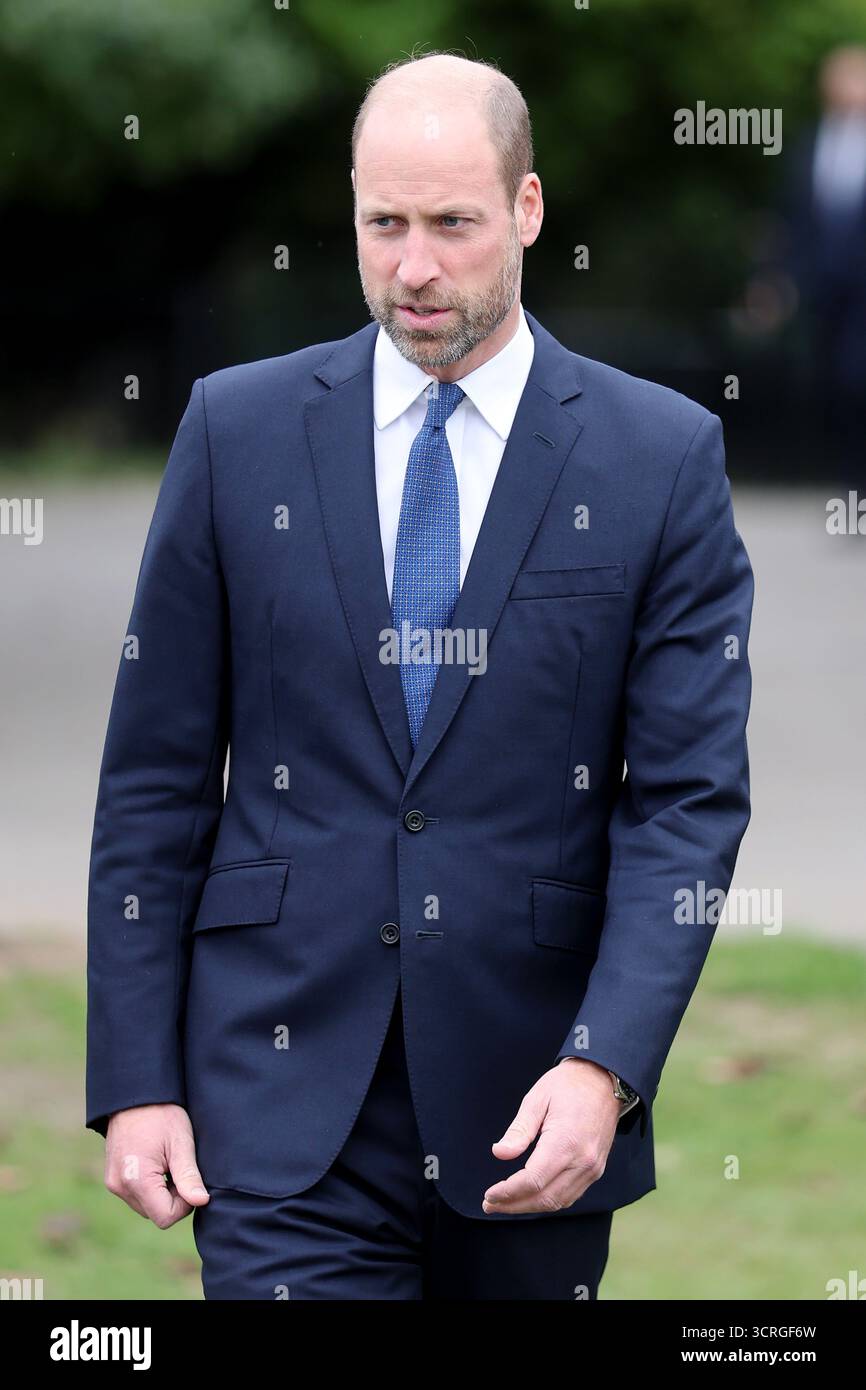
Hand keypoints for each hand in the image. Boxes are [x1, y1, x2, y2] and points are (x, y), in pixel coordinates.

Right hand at [103, 1103, 209, 1227]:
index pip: (165, 1217)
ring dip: (161, 1193)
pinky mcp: (112, 1178)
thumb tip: (201, 1201)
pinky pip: (136, 1195)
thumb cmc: (161, 1115)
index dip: (184, 1204)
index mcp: (137, 1180)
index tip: (189, 1179)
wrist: (135, 1095)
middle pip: (155, 1214)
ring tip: (167, 1163)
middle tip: (179, 1167)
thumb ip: (189, 1176)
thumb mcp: (181, 1143)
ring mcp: (113, 1183)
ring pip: (146, 1206)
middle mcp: (120, 1187)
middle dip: (173, 1198)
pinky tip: (156, 1164)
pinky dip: (150, 1187)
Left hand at [483, 1059, 621, 1214]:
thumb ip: (519, 1130)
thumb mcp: (537, 1099)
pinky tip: (531, 1196)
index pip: (533, 1181)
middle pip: (545, 1198)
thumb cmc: (567, 1085)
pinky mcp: (596, 1169)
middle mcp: (583, 1161)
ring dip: (530, 1207)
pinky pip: (571, 1195)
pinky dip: (548, 1201)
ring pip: (558, 1202)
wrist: (603, 1078)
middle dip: (514, 1205)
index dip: (508, 1192)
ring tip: (505, 1203)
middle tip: (489, 1204)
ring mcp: (593, 1168)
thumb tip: (499, 1153)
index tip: (489, 1195)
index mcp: (566, 1141)